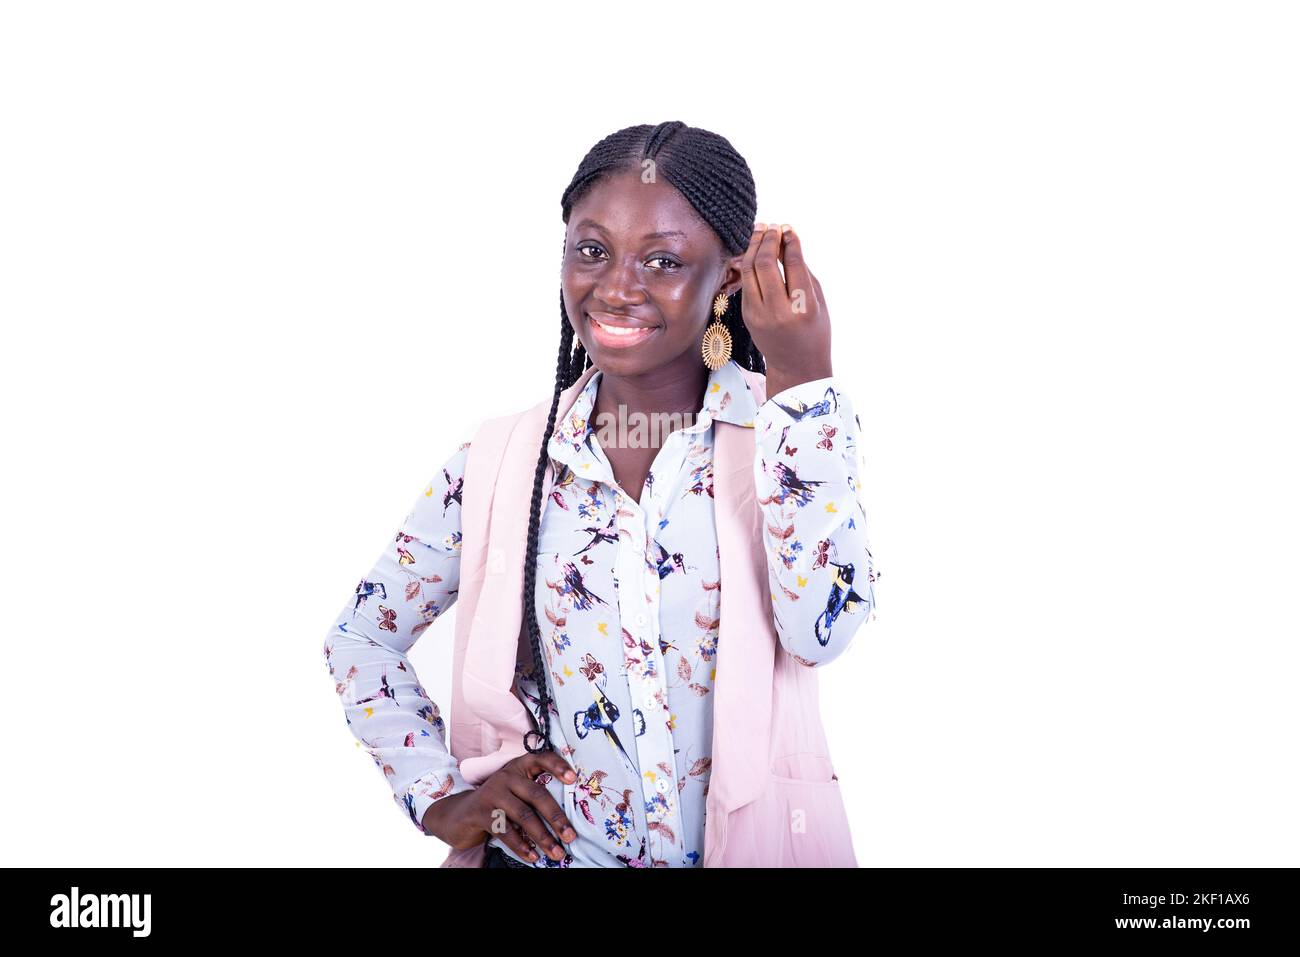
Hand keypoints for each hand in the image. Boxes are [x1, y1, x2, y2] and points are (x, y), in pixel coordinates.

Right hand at [421, 751, 578, 862]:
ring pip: (523, 815)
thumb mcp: (515, 794)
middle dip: (556, 817)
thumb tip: (566, 820)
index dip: (557, 766)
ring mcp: (492, 793)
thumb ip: (534, 797)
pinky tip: (532, 856)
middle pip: (537, 794)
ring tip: (556, 852)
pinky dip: (521, 845)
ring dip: (542, 837)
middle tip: (571, 836)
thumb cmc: (497, 805)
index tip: (574, 779)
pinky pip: (505, 831)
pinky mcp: (480, 812)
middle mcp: (506, 776)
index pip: (540, 759)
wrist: (459, 815)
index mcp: (518, 768)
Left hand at [739, 224, 833, 397]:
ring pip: (748, 270)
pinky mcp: (746, 316)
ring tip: (761, 232)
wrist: (796, 367)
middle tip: (773, 227)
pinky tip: (756, 251)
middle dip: (768, 240)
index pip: (793, 264)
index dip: (789, 241)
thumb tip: (787, 241)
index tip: (788, 229)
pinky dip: (749, 263)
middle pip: (764, 263)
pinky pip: (746, 282)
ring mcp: (758, 315)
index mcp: (802, 308)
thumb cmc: (814, 331)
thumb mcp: (819, 302)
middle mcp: (777, 311)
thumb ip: (804, 272)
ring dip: (754, 247)